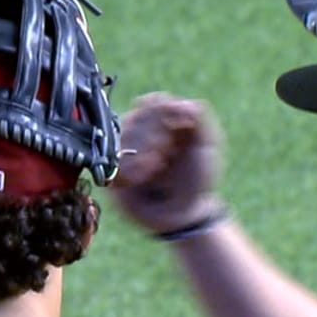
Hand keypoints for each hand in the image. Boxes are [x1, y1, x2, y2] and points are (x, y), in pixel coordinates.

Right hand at [109, 92, 224, 234]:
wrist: (183, 215)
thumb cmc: (195, 180)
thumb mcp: (206, 147)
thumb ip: (199, 117)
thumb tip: (178, 102)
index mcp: (163, 123)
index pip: (154, 102)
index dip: (162, 112)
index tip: (177, 129)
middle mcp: (140, 134)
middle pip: (136, 117)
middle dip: (154, 135)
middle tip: (167, 155)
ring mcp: (124, 153)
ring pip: (122, 137)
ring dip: (141, 152)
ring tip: (155, 169)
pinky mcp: (113, 172)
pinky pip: (111, 161)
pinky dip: (127, 168)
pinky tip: (140, 178)